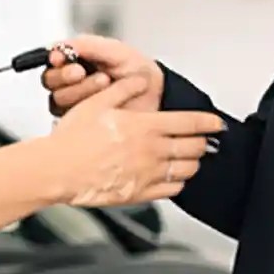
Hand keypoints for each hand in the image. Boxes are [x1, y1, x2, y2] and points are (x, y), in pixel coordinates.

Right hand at [41, 76, 224, 205]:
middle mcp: (152, 151)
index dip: (209, 122)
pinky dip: (177, 183)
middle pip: (194, 147)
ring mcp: (147, 175)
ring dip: (192, 163)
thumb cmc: (71, 140)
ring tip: (189, 159)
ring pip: (186, 170)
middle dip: (202, 142)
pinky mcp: (139, 194)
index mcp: (146, 127)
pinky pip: (170, 190)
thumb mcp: (96, 103)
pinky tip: (172, 179)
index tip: (216, 123)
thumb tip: (140, 79)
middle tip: (201, 140)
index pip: (191, 123)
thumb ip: (123, 89)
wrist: (57, 171)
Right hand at [43, 35, 165, 114]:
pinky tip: (103, 102)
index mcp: (77, 62)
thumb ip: (88, 46)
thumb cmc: (138, 72)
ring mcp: (75, 104)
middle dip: (65, 75)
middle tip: (81, 72)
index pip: (53, 61)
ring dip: (81, 90)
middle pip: (50, 80)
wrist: (156, 95)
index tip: (61, 58)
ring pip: (58, 98)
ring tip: (105, 85)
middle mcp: (72, 83)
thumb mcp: (115, 52)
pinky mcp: (82, 123)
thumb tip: (60, 46)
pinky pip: (70, 117)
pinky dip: (86, 108)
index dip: (54, 59)